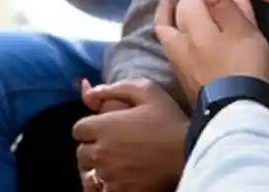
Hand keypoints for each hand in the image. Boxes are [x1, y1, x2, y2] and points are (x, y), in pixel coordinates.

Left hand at [72, 79, 187, 191]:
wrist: (190, 153)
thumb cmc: (169, 120)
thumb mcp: (147, 91)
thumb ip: (114, 88)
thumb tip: (86, 88)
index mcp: (104, 127)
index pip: (78, 129)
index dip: (90, 128)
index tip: (105, 129)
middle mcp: (101, 152)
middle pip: (81, 154)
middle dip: (92, 149)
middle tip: (112, 147)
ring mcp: (109, 176)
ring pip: (89, 175)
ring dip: (97, 169)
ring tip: (115, 166)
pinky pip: (100, 191)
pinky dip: (105, 186)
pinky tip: (118, 180)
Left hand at [156, 0, 268, 91]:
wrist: (239, 115)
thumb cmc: (247, 68)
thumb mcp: (244, 32)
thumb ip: (224, 5)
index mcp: (196, 25)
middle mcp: (180, 41)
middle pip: (179, 9)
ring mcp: (180, 62)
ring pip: (170, 29)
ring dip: (175, 14)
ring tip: (183, 7)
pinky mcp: (184, 79)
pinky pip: (173, 47)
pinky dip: (177, 34)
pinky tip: (187, 36)